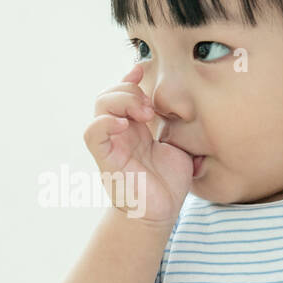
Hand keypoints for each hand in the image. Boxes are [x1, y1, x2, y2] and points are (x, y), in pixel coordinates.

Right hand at [83, 63, 192, 224]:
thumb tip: (189, 109)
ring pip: (100, 106)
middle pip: (109, 94)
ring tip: (143, 114)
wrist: (159, 213)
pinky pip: (93, 133)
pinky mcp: (106, 159)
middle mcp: (120, 132)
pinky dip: (105, 122)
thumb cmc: (168, 184)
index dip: (129, 77)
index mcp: (135, 127)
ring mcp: (111, 144)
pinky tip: (125, 125)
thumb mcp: (179, 147)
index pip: (122, 92)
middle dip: (129, 90)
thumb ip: (177, 127)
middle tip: (151, 107)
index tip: (142, 69)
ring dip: (121, 101)